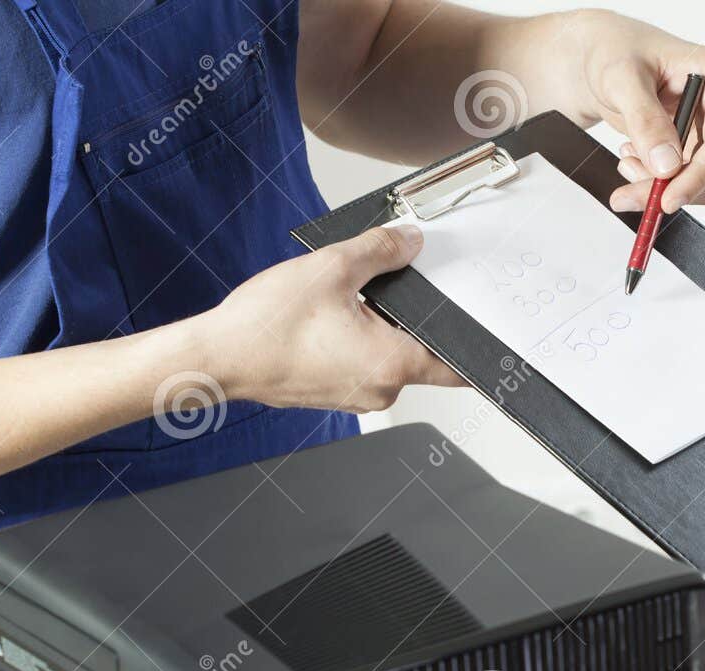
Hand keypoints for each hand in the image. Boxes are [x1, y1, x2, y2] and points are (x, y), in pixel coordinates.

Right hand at [196, 223, 465, 413]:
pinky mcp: (335, 393)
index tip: (486, 335)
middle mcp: (381, 389)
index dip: (472, 345)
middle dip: (410, 317)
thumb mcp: (331, 268)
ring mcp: (357, 396)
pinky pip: (362, 363)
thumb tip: (409, 241)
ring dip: (379, 327)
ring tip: (344, 302)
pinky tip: (328, 319)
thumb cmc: (266, 327)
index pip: (456, 365)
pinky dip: (356, 340)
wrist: (218, 358)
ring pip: (388, 356)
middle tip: (387, 286)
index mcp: (392, 364)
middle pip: (420, 351)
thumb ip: (380, 251)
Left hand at [563, 12, 704, 212]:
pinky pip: (694, 184)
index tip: (666, 200)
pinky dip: (663, 185)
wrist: (610, 60)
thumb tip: (666, 165)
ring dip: (664, 187)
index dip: (698, 175)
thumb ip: (644, 120)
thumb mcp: (620, 79)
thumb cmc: (618, 53)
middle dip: (673, 188)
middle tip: (625, 195)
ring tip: (628, 162)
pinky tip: (637, 161)